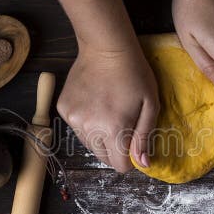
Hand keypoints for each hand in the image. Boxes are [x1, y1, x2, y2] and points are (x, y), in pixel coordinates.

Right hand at [57, 43, 159, 171]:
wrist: (106, 48)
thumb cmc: (135, 74)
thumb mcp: (151, 105)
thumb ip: (144, 137)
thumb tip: (142, 164)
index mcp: (114, 129)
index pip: (119, 165)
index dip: (129, 159)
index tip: (133, 143)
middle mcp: (90, 128)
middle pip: (102, 157)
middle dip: (114, 148)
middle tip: (122, 124)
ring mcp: (73, 118)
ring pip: (89, 143)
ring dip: (99, 135)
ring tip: (108, 111)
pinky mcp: (63, 108)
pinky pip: (77, 127)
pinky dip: (86, 121)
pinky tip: (95, 103)